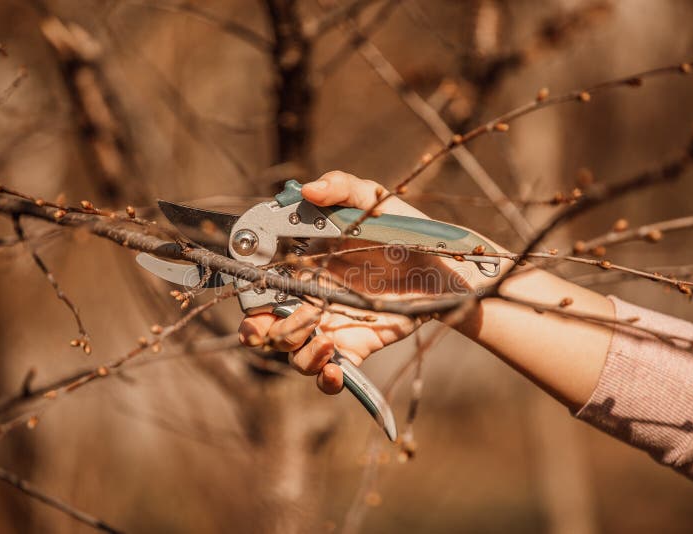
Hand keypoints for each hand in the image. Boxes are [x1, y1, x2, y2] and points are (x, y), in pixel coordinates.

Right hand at [237, 171, 472, 393]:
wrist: (445, 266)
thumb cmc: (404, 229)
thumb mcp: (373, 200)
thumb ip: (341, 187)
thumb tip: (308, 191)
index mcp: (303, 265)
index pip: (259, 282)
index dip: (246, 291)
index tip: (250, 293)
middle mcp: (310, 298)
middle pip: (264, 324)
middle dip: (255, 331)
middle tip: (264, 328)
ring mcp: (330, 325)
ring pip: (291, 352)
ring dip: (296, 350)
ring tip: (324, 338)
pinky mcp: (355, 348)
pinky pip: (329, 374)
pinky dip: (324, 378)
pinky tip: (334, 371)